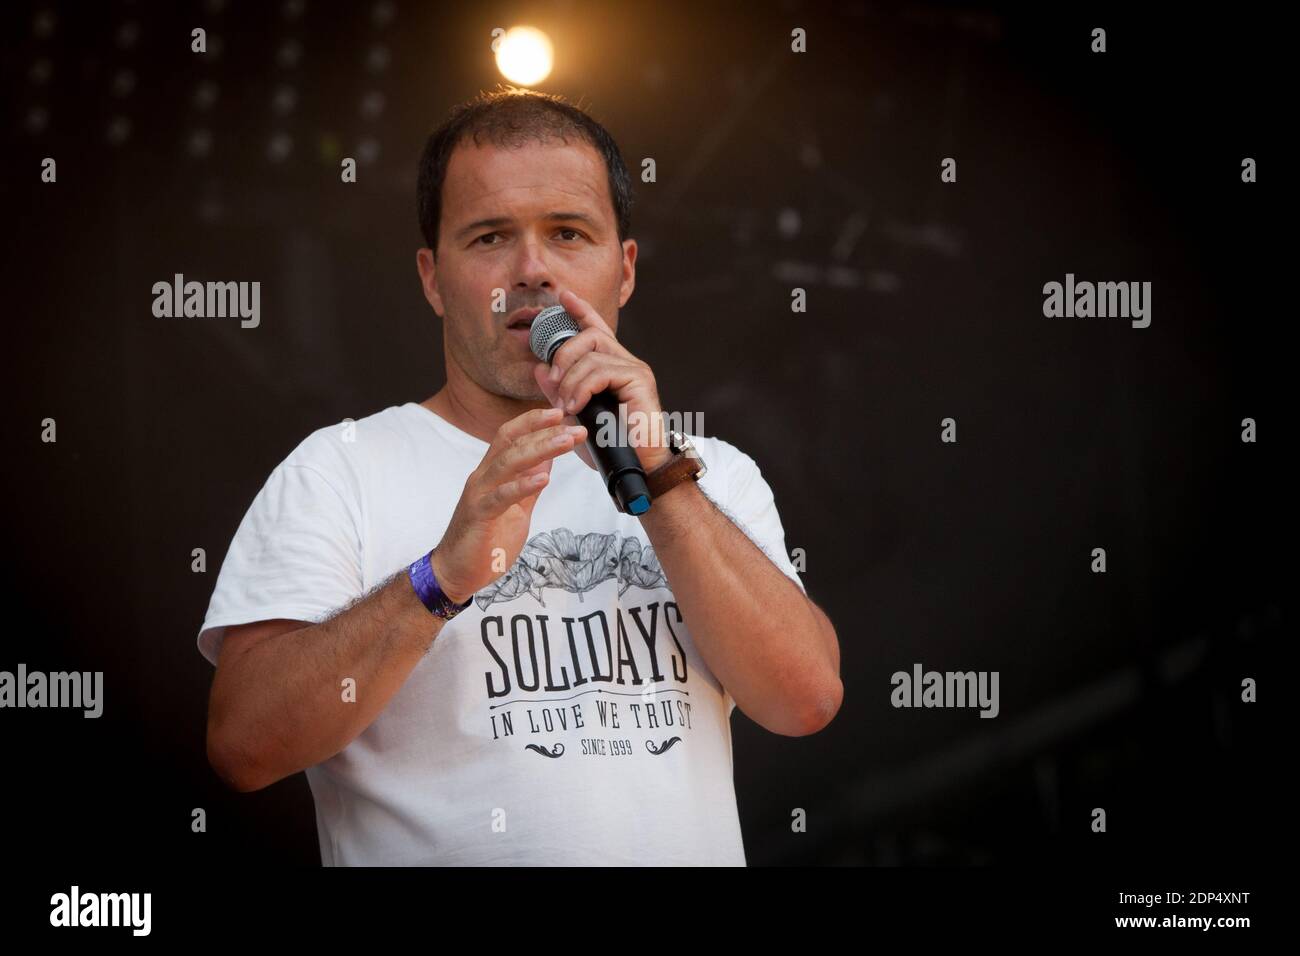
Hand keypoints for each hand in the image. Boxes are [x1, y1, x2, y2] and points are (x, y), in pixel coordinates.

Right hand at [429, 406, 586, 602]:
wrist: (457, 572)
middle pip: (512, 443)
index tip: (561, 413)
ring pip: (508, 463)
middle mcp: (482, 478)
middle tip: (574, 427)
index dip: (533, 422)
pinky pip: (501, 496)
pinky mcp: (478, 516)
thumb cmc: (485, 540)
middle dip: (544, 432)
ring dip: (540, 449)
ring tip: (566, 442)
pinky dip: (522, 485)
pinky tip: (543, 478)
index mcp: (491, 473)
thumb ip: (529, 484)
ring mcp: (478, 495)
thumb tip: (547, 462)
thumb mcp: (516, 508)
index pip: (510, 436)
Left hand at [531, 289, 672, 472]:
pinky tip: (577, 405)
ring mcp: (634, 369)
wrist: (635, 467)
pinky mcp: (639, 379)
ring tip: (566, 405)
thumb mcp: (574, 416)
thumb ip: (557, 390)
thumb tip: (540, 368)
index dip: (580, 310)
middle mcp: (625, 363)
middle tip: (553, 383)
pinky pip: (601, 371)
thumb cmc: (609, 445)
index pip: (596, 329)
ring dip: (570, 380)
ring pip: (591, 354)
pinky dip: (582, 387)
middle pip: (588, 335)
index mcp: (611, 367)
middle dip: (563, 354)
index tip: (564, 297)